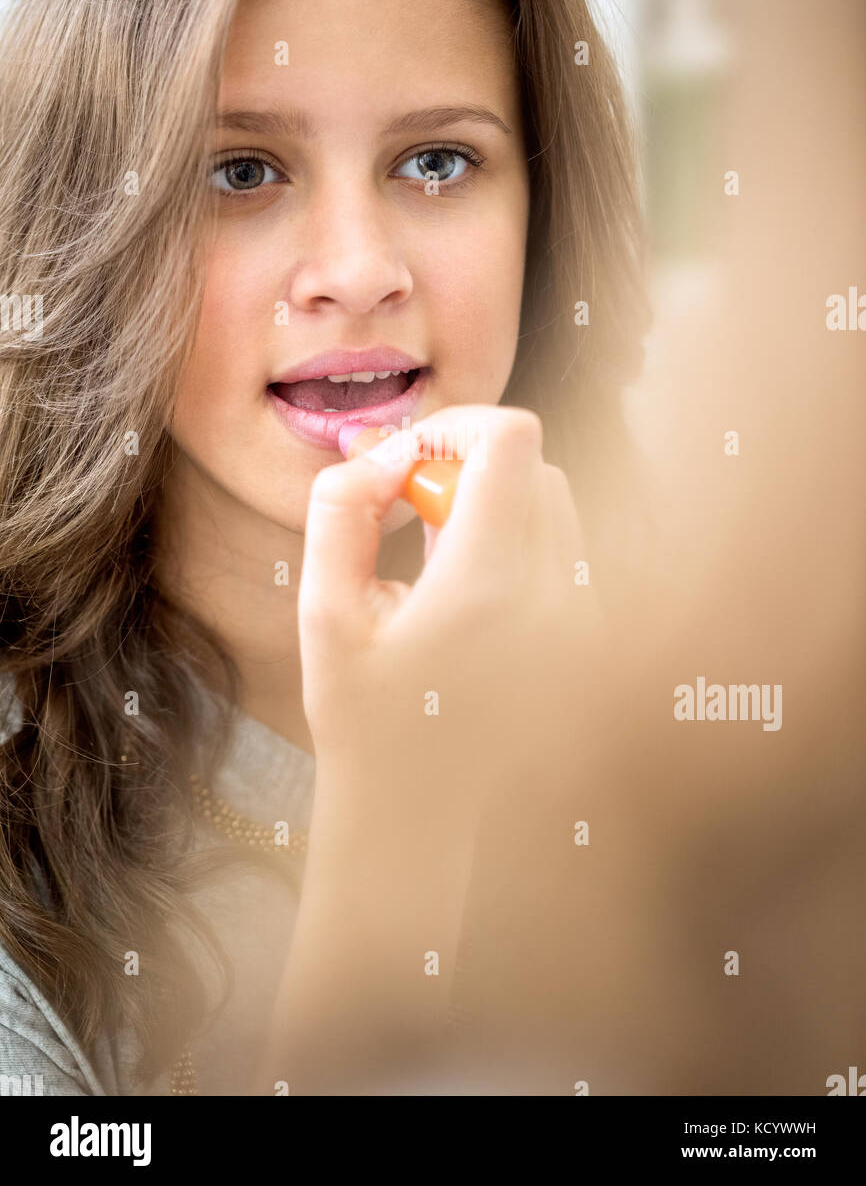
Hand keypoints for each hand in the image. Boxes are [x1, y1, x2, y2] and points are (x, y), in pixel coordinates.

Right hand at [298, 405, 586, 820]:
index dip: (453, 427)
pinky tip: (471, 594)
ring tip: (439, 561)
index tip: (407, 462)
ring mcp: (585, 621)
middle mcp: (555, 598)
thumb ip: (341, 509)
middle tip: (411, 513)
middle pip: (534, 463)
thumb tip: (384, 452)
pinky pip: (566, 548)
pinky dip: (520, 542)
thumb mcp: (324, 611)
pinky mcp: (592, 637)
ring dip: (496, 501)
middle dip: (467, 466)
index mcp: (487, 587)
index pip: (510, 439)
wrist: (421, 816)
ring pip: (555, 501)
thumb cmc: (364, 719)